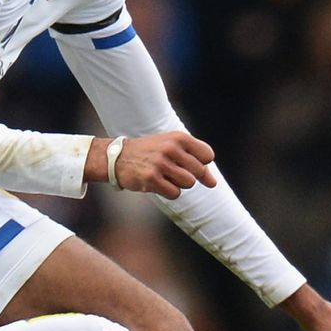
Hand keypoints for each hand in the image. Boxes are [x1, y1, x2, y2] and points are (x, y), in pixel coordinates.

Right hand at [90, 132, 216, 198]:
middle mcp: (170, 148)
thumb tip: (213, 183)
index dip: (200, 163)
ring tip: (164, 176)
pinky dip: (168, 192)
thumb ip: (195, 162)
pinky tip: (157, 183)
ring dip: (178, 184)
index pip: (208, 156)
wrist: (117, 157)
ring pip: (188, 183)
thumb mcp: (172, 147)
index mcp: (178, 137)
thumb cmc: (150, 153)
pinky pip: (175, 193)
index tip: (185, 162)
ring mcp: (160, 163)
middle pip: (199, 171)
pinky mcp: (151, 179)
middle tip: (172, 170)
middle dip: (189, 175)